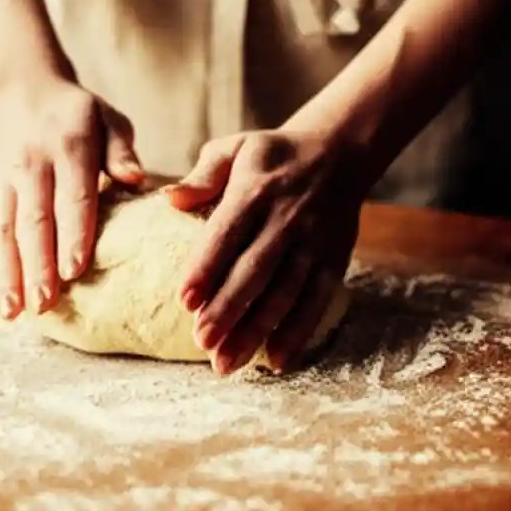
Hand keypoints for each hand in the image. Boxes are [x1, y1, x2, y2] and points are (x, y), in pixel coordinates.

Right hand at [0, 76, 143, 317]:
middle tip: (44, 304)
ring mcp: (3, 182)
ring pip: (2, 233)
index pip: (72, 196)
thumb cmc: (77, 113)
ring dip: (4, 274)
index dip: (72, 234)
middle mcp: (31, 166)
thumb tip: (137, 178)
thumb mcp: (107, 118)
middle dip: (37, 265)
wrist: (22, 88)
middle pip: (33, 222)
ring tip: (10, 312)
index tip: (74, 270)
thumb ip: (122, 149)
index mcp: (68, 148)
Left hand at [163, 130, 370, 374]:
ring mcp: (313, 243)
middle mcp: (287, 218)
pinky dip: (298, 334)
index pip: (228, 232)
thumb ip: (203, 174)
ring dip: (256, 331)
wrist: (340, 152)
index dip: (207, 267)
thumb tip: (170, 198)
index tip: (185, 300)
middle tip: (203, 343)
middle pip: (256, 270)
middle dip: (229, 310)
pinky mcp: (332, 261)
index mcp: (256, 189)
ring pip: (284, 293)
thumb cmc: (273, 156)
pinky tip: (275, 361)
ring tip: (226, 363)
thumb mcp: (236, 148)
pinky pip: (316, 302)